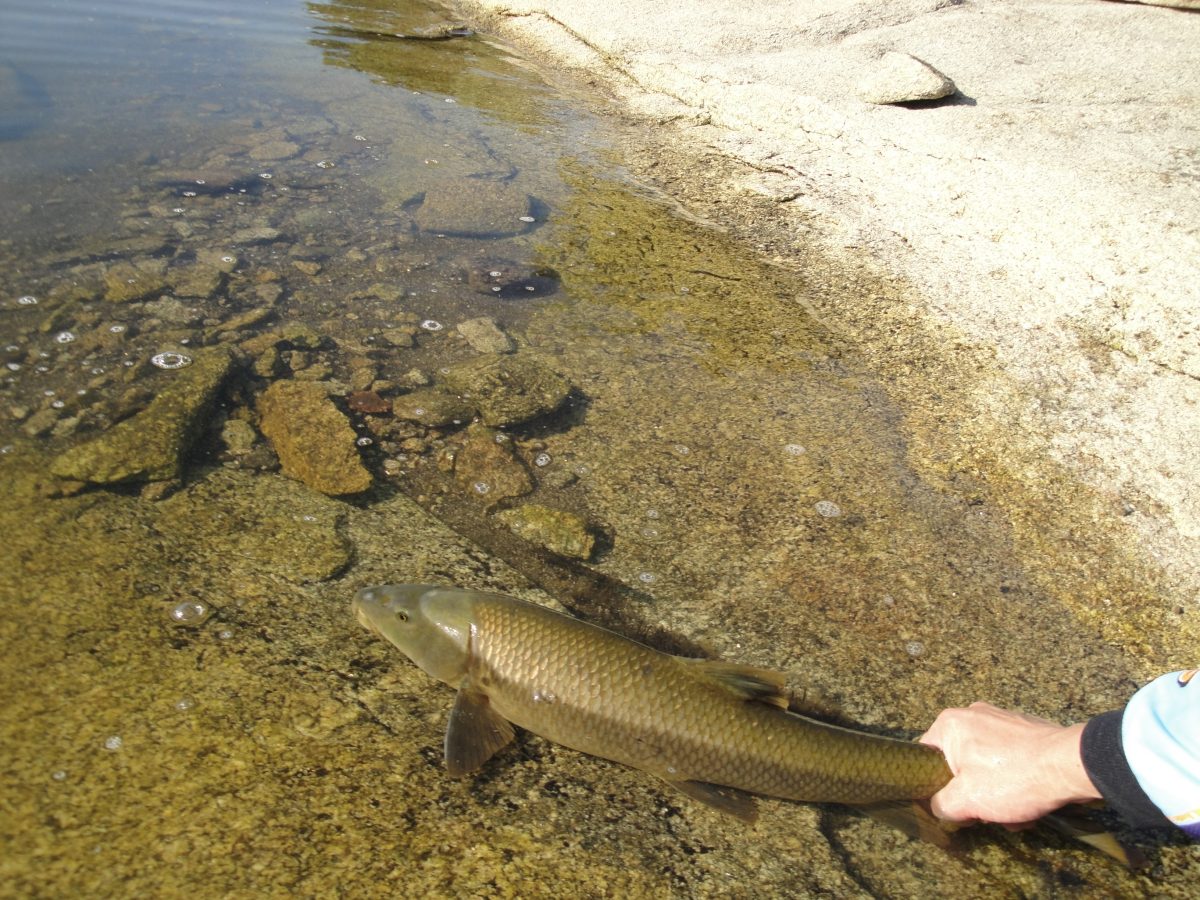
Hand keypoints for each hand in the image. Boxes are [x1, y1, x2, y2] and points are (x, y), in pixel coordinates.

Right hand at [919, 702, 1101, 826]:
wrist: (1071, 765)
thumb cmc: (1014, 778)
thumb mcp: (967, 800)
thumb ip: (941, 804)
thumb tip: (939, 805)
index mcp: (950, 724)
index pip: (926, 756)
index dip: (934, 784)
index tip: (951, 803)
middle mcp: (972, 713)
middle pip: (959, 761)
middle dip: (974, 790)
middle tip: (990, 810)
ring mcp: (1002, 717)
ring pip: (986, 762)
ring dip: (997, 788)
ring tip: (1017, 809)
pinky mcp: (1026, 726)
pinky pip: (1010, 755)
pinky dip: (1015, 776)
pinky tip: (1031, 794)